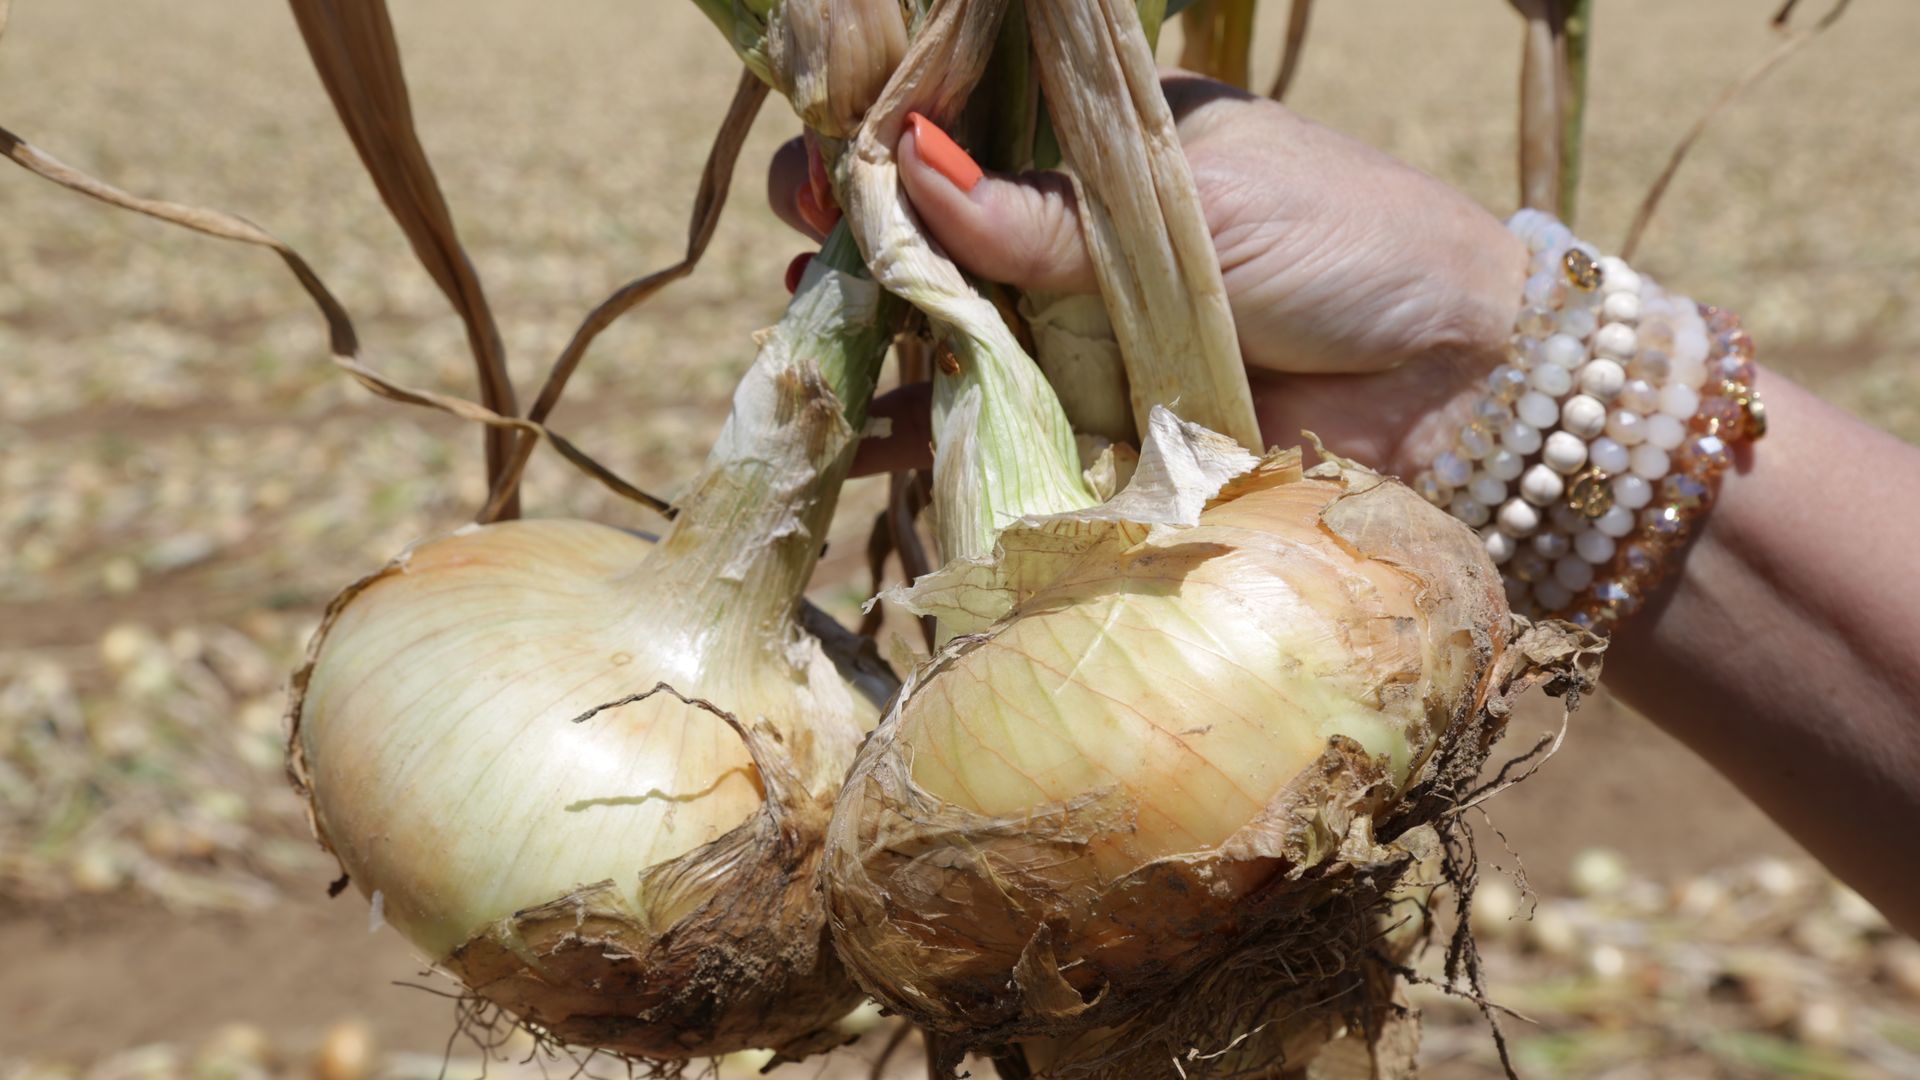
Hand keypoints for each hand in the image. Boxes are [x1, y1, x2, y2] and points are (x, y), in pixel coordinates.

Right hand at [769, 75, 1527, 476]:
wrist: (1456, 380)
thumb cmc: (1346, 243)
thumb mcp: (1195, 205)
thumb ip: (1051, 215)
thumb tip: (912, 168)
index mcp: (1109, 156)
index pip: (976, 134)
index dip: (894, 141)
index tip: (832, 158)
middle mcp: (1084, 245)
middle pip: (945, 240)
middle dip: (866, 243)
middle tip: (806, 251)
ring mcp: (1089, 338)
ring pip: (956, 337)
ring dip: (877, 343)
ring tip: (805, 344)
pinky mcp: (1106, 429)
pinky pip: (999, 432)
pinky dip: (929, 442)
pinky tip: (857, 446)